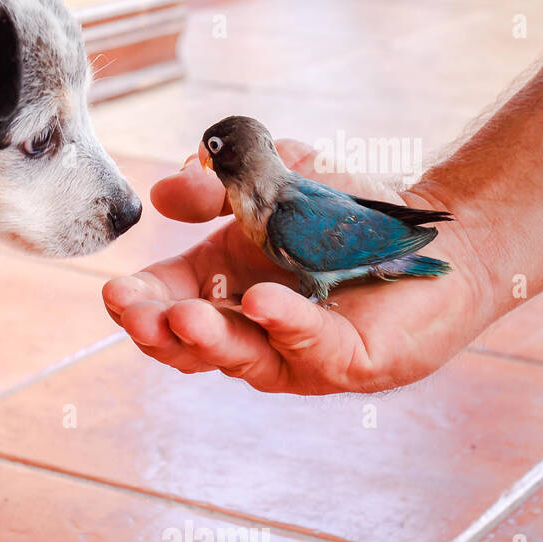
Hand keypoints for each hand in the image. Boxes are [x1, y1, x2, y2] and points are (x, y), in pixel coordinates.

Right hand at [101, 140, 496, 393]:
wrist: (428, 233)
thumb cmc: (342, 212)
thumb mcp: (269, 182)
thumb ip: (217, 186)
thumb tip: (163, 190)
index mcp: (216, 285)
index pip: (162, 300)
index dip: (135, 301)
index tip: (113, 290)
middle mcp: (244, 327)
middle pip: (185, 342)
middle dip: (154, 328)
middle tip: (133, 311)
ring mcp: (289, 351)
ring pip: (237, 355)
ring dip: (206, 337)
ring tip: (183, 315)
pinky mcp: (341, 360)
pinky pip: (306, 343)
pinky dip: (282, 323)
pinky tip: (261, 302)